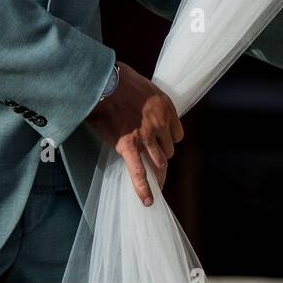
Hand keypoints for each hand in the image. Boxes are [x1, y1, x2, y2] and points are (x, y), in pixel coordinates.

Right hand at [85, 62, 183, 205]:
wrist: (104, 83)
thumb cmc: (121, 81)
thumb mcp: (145, 88)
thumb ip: (150, 104)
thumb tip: (144, 111)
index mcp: (166, 108)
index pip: (177, 135)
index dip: (168, 140)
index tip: (161, 142)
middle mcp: (160, 124)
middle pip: (168, 151)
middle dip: (160, 155)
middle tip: (150, 160)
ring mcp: (146, 137)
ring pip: (158, 162)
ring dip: (155, 171)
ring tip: (153, 181)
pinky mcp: (128, 146)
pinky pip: (138, 172)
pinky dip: (143, 188)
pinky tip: (147, 201)